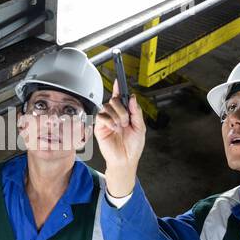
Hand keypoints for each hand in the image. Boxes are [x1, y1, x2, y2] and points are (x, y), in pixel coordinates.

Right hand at [94, 80, 146, 197]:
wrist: (125, 159)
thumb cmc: (133, 146)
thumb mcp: (140, 128)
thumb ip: (136, 112)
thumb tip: (132, 98)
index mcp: (126, 114)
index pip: (121, 98)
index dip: (119, 88)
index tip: (119, 80)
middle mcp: (115, 115)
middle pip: (114, 100)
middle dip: (122, 109)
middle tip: (126, 121)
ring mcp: (107, 120)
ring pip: (108, 107)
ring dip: (117, 116)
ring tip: (120, 127)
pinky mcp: (100, 127)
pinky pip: (101, 116)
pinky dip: (109, 121)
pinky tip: (113, 128)